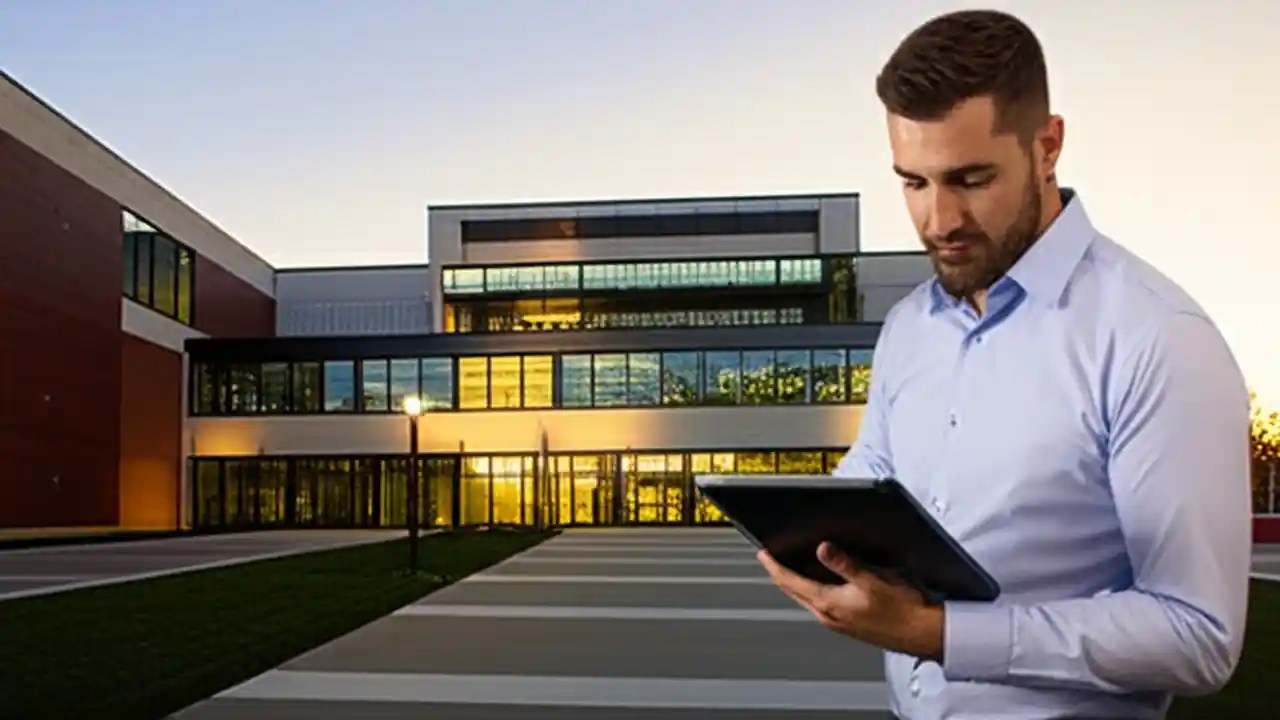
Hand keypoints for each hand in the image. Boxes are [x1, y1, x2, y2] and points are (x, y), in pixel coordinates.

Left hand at [757, 542, 943, 661]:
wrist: (921, 633)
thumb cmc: (901, 609)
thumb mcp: (871, 578)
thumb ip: (843, 563)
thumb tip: (821, 548)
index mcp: (829, 603)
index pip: (790, 582)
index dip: (773, 565)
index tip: (763, 553)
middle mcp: (828, 615)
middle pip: (794, 591)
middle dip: (781, 573)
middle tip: (772, 557)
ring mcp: (838, 621)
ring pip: (807, 597)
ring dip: (797, 581)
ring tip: (792, 563)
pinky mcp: (848, 623)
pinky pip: (821, 602)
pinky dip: (813, 589)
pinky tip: (822, 579)